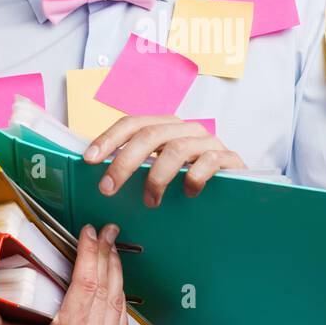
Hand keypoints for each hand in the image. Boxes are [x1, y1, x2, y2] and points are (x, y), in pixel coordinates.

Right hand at [0, 223, 128, 324]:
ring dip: (115, 274)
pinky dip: (117, 297)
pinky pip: (120, 323)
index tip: (90, 234)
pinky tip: (113, 278)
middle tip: (107, 233)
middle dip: (106, 258)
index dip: (90, 256)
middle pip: (105, 293)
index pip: (86, 288)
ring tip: (110, 250)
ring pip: (117, 306)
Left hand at [83, 115, 246, 206]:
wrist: (235, 194)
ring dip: (157, 177)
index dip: (109, 139)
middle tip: (108, 188)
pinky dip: (193, 178)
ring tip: (150, 201)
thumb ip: (137, 167)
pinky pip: (208, 161)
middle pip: (150, 134)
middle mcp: (186, 129)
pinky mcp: (229, 157)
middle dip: (124, 162)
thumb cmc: (190, 183)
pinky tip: (188, 194)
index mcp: (166, 127)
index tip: (89, 159)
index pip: (133, 123)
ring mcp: (209, 142)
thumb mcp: (160, 172)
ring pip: (176, 149)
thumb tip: (98, 173)